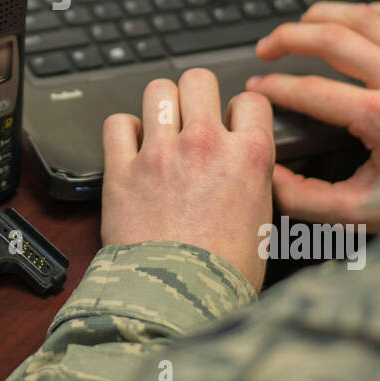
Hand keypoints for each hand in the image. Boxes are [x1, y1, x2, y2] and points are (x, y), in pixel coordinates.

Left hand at [101, 68, 275, 289]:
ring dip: (159, 104)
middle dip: (196, 94)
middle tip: (191, 115)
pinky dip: (123, 131)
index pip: (250, 101)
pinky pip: (116, 123)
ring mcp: (161, 153)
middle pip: (199, 80)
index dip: (238, 111)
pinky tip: (131, 147)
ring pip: (157, 90)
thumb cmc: (224, 273)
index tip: (230, 124)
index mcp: (249, 156)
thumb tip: (244, 165)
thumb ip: (252, 179)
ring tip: (160, 126)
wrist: (180, 300)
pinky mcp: (122, 170)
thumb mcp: (263, 221)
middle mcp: (205, 144)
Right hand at [246, 0, 379, 229]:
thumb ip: (306, 198)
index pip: (311, 89)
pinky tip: (351, 20)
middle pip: (333, 38)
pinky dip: (371, 10)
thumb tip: (270, 175)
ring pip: (365, 17)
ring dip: (322, 14)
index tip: (256, 89)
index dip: (274, 87)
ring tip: (296, 25)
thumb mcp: (359, 211)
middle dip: (288, 37)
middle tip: (265, 48)